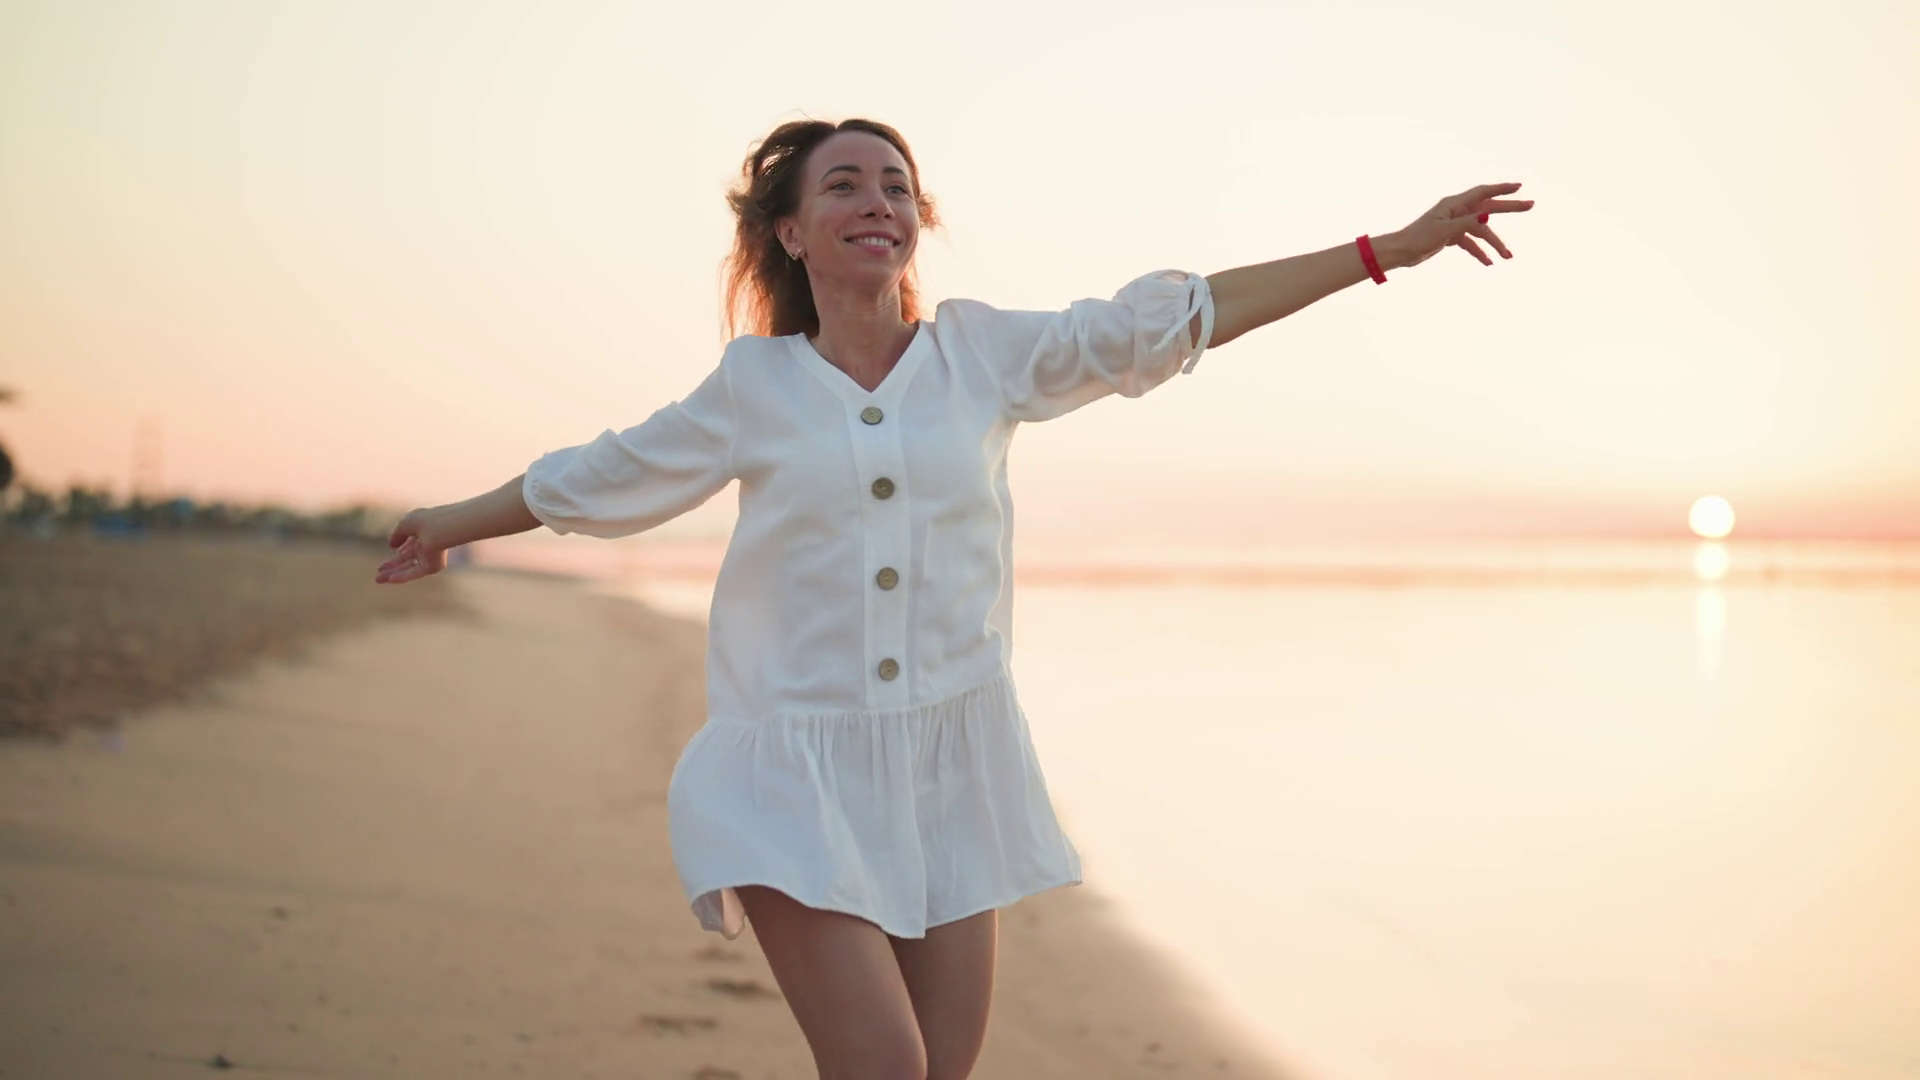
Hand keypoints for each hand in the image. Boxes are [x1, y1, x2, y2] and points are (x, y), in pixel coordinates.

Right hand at [375, 509, 448, 584]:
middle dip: (393, 565)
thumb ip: (397, 534)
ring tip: (378, 579)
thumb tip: (391, 545)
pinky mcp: (433, 566)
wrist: (441, 527)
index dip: (401, 548)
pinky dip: (403, 576)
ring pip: (409, 568)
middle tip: (379, 572)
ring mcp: (431, 557)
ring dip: (394, 574)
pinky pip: (415, 573)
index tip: (391, 551)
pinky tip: (390, 580)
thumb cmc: (425, 521)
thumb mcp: (405, 524)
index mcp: (425, 533)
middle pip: (408, 559)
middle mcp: (428, 545)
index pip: (412, 544)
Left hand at [1382, 183, 1533, 269]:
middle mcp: (1456, 211)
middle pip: (1487, 208)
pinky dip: (1479, 251)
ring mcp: (1454, 224)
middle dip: (1509, 208)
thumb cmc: (1418, 238)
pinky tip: (1488, 263)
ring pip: (1480, 230)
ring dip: (1494, 243)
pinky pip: (1470, 243)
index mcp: (1454, 204)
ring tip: (1507, 257)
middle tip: (1530, 205)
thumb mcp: (1444, 231)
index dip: (1502, 188)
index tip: (1519, 187)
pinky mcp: (1450, 237)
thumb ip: (1467, 223)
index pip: (1483, 192)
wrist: (1400, 252)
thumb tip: (1488, 216)